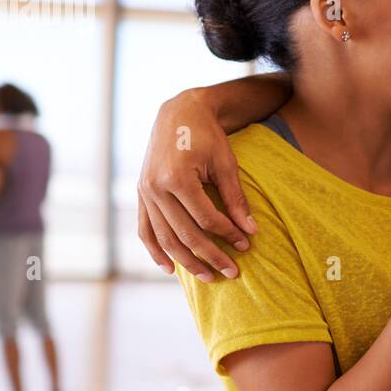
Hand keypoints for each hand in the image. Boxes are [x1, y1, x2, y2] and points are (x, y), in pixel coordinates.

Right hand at [137, 88, 255, 280]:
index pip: (206, 218)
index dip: (228, 234)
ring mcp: (144, 192)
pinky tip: (169, 269)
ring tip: (208, 277)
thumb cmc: (207, 136)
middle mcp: (155, 188)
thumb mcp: (225, 164)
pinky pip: (145, 230)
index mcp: (177, 178)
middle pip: (185, 234)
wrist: (179, 113)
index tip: (246, 244)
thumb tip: (250, 231)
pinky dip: (155, 251)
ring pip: (164, 238)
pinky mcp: (141, 194)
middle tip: (232, 272)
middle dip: (210, 256)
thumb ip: (235, 198)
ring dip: (186, 261)